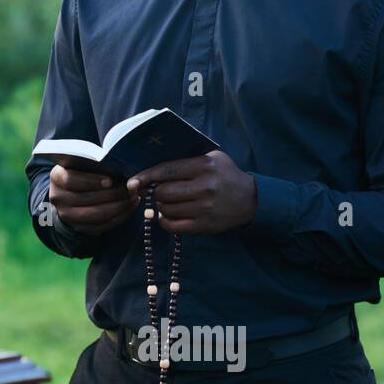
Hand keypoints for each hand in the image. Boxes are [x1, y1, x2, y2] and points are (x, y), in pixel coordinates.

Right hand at [48, 157, 136, 234]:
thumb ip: (95, 165)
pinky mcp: (79, 228)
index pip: (71, 180)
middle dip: (112, 195)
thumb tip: (119, 168)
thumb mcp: (83, 164)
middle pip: (85, 199)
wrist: (72, 193)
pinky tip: (129, 208)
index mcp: (56, 177)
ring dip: (119, 207)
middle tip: (130, 189)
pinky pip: (101, 226)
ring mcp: (67, 215)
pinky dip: (119, 217)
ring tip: (133, 198)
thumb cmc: (84, 172)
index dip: (91, 181)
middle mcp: (58, 198)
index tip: (110, 180)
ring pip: (95, 215)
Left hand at [125, 150, 256, 234]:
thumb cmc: (225, 174)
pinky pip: (173, 226)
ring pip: (166, 209)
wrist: (250, 199)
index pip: (167, 171)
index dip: (146, 176)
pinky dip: (165, 220)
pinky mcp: (204, 226)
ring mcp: (204, 208)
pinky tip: (168, 215)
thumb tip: (152, 161)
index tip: (133, 182)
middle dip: (154, 192)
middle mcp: (204, 188)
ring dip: (160, 206)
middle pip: (163, 192)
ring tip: (167, 201)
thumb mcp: (212, 158)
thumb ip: (186, 158)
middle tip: (154, 191)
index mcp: (204, 166)